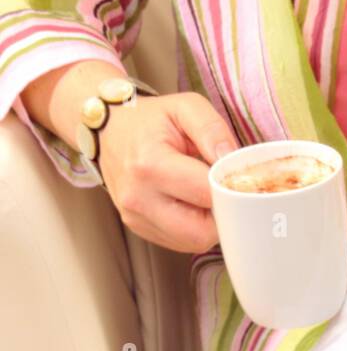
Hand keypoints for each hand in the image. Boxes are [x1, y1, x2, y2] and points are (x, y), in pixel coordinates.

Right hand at [99, 92, 236, 252]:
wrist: (109, 132)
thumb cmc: (150, 121)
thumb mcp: (183, 107)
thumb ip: (212, 129)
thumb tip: (231, 160)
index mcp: (150, 164)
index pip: (207, 194)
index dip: (229, 187)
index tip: (233, 176)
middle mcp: (139, 198)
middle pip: (202, 231)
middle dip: (221, 213)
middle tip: (220, 189)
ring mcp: (137, 218)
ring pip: (195, 242)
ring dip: (209, 223)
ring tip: (202, 193)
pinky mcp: (139, 229)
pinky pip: (181, 242)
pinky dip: (193, 227)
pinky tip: (188, 203)